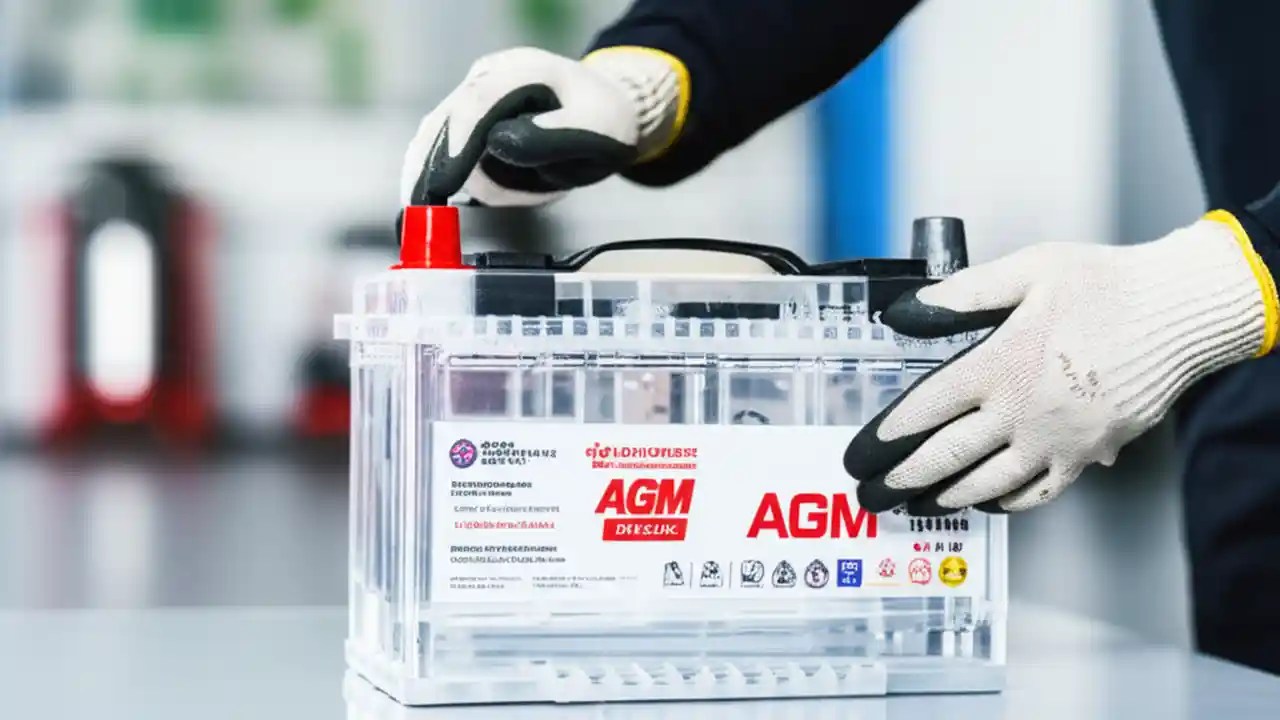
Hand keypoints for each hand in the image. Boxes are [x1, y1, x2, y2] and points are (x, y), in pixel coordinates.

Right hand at [400, 46, 687, 206]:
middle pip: (442, 123)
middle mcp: (488, 77)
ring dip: (454, 177)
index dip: (456, 146)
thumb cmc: (603, 120)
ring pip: (437, 140)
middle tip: (420, 213)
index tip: (444, 186)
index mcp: (521, 71)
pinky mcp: (467, 117)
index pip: (474, 105)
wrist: (606, 108)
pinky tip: (462, 193)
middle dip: (434, 170)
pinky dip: (452, 175)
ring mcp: (473, 95)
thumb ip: (550, 138)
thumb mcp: (593, 129)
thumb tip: (499, 144)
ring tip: (496, 198)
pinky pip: (445, 149)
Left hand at [845, 214, 1277, 514]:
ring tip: (915, 504)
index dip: (889, 433)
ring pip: (987, 484)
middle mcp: (1022, 411)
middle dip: (901, 478)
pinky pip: (1038, 492)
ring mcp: (1055, 440)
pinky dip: (1005, 503)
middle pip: (946, 456)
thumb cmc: (1106, 286)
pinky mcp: (1086, 454)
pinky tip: (986, 503)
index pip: (927, 408)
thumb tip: (905, 310)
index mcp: (1001, 364)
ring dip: (945, 497)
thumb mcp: (1028, 270)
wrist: (1180, 313)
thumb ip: (961, 294)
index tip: (864, 450)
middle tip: (872, 493)